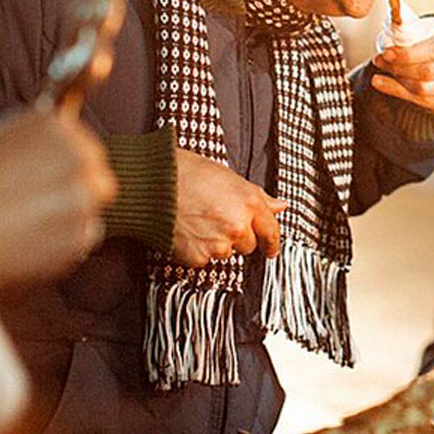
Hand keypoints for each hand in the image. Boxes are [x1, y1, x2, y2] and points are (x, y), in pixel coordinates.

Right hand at [0, 109, 115, 289]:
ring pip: (89, 206)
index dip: (59, 162)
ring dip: (63, 217)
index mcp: (49, 122)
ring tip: (18, 226)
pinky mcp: (80, 235)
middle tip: (28, 205)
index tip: (39, 176)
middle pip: (94, 172)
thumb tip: (30, 147)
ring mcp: (83, 195)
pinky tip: (22, 244)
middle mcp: (75, 152)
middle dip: (68, 189)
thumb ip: (19, 144)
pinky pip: (82, 238)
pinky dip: (59, 246)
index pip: (79, 140)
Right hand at [172, 148, 285, 267]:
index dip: (272, 243)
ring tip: (199, 220)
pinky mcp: (198, 257)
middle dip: (238, 237)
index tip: (271, 249)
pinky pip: (205, 259)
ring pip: (227, 253)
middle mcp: (238, 226)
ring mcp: (218, 244)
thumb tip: (280, 206)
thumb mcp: (230, 178)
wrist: (153, 184)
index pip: (271, 231)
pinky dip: (198, 249)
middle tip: (217, 219)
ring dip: (217, 242)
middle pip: (249, 245)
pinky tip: (188, 230)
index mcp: (249, 204)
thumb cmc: (188, 174)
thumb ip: (258, 197)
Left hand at [369, 24, 433, 112]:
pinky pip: (420, 101)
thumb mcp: (432, 32)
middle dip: (400, 67)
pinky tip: (383, 84)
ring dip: (398, 81)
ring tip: (382, 71)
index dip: (407, 54)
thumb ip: (412, 32)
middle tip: (380, 61)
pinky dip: (398, 92)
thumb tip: (388, 32)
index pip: (433, 50)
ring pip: (424, 89)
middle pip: (428, 72)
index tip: (386, 52)